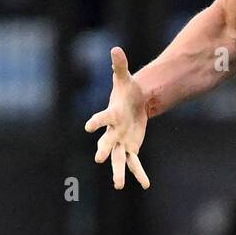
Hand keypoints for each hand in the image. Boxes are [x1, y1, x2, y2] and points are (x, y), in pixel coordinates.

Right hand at [85, 47, 150, 189]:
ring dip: (119, 172)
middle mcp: (112, 132)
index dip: (96, 122)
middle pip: (107, 143)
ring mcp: (120, 142)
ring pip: (118, 159)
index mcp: (111, 115)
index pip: (102, 118)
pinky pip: (134, 163)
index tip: (89, 127)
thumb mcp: (125, 78)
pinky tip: (146, 184)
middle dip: (103, 150)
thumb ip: (119, 66)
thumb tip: (115, 49)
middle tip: (98, 159)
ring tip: (119, 185)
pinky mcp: (130, 148)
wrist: (132, 103)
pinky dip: (140, 174)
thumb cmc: (126, 91)